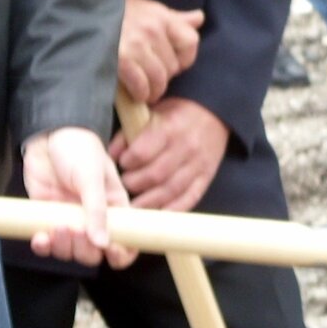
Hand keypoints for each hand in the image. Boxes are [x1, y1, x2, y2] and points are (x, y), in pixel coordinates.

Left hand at [24, 127, 136, 268]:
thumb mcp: (92, 176)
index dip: (121, 253)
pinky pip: (48, 244)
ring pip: (70, 252)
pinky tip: (40, 238)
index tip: (110, 251)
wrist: (46, 135)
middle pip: (94, 253)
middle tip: (75, 229)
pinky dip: (44, 247)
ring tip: (57, 226)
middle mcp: (94, 219)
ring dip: (63, 247)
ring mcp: (70, 220)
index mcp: (115, 207)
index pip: (126, 241)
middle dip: (84, 248)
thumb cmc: (78, 147)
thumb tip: (103, 244)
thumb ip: (97, 210)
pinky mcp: (47, 219)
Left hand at [111, 97, 228, 212]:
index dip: (128, 162)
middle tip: (124, 184)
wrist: (214, 112)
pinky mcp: (206, 178)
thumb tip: (112, 154)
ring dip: (149, 202)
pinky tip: (157, 215)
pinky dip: (172, 211)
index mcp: (170, 128)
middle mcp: (186, 147)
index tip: (121, 163)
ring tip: (134, 205)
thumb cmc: (178, 113)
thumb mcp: (153, 113)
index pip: (143, 152)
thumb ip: (130, 132)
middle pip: (155, 175)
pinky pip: (189, 199)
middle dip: (135, 183)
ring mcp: (198, 165)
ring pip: (171, 191)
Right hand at [116, 0, 204, 104]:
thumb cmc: (118, 14)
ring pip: (159, 79)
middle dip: (164, 77)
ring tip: (146, 91)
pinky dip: (140, 94)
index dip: (184, 58)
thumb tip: (199, 18)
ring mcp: (136, 44)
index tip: (173, 64)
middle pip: (173, 66)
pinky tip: (135, 93)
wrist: (84, 15)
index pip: (191, 42)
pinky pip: (141, 86)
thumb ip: (174, 18)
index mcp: (161, 16)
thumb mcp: (147, 9)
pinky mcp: (121, 60)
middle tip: (152, 78)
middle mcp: (151, 29)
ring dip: (153, 90)